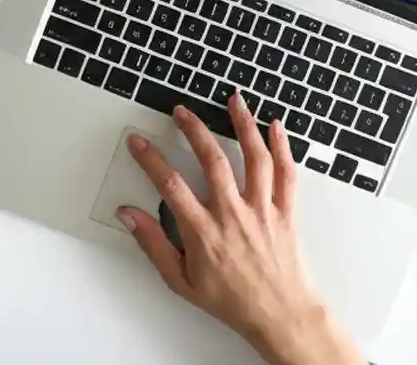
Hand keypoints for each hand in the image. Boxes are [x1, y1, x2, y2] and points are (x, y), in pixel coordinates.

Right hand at [117, 94, 363, 364]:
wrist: (280, 315)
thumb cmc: (232, 301)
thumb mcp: (181, 280)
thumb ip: (154, 244)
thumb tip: (130, 216)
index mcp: (204, 232)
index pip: (170, 184)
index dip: (150, 158)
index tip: (138, 142)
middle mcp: (233, 214)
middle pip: (212, 160)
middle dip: (194, 129)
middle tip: (181, 111)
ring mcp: (262, 210)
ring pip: (254, 158)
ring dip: (243, 125)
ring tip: (234, 101)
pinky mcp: (285, 211)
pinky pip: (286, 173)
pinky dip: (282, 147)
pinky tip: (275, 127)